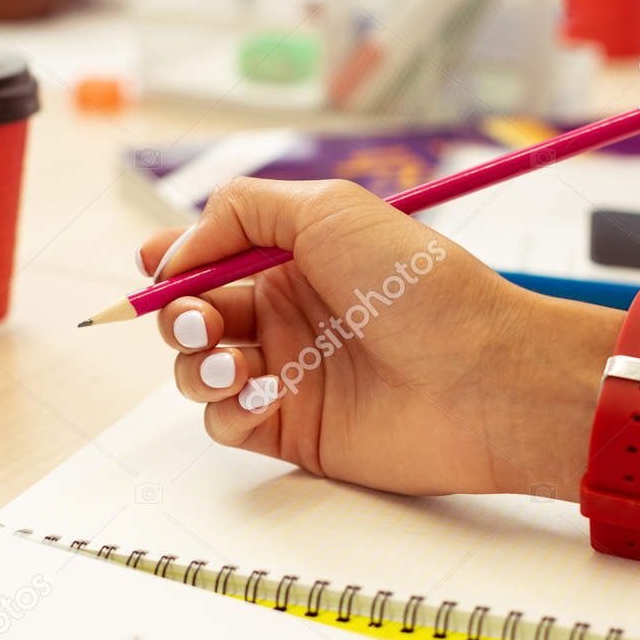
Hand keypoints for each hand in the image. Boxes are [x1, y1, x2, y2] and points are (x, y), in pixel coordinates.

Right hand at [137, 178, 616, 497]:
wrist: (482, 379)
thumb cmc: (422, 289)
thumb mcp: (330, 210)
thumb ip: (241, 210)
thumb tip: (181, 244)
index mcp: (295, 258)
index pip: (210, 257)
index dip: (175, 261)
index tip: (158, 264)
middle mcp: (287, 313)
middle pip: (192, 313)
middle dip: (177, 312)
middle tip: (200, 319)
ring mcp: (287, 373)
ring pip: (197, 369)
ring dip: (194, 361)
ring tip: (233, 359)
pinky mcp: (291, 430)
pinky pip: (223, 422)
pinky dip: (223, 407)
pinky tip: (259, 392)